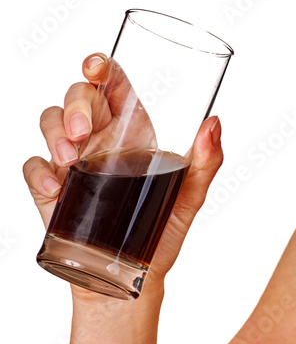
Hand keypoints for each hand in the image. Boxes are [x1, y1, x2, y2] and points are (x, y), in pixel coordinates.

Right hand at [22, 54, 224, 286]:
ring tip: (71, 159)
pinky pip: (33, 166)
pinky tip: (55, 188)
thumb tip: (214, 124)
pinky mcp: (52, 188)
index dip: (100, 65)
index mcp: (133, 129)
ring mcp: (73, 161)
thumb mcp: (190, 197)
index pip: (113, 83)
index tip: (95, 66)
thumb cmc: (162, 233)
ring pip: (50, 121)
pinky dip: (39, 172)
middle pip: (77, 96)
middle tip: (84, 132)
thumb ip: (206, 162)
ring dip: (55, 132)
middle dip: (75, 104)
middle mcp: (100, 138)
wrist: (134, 277)